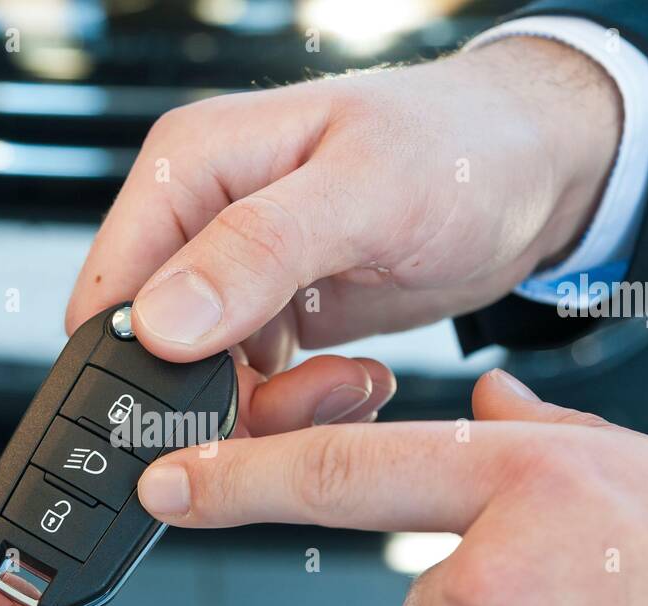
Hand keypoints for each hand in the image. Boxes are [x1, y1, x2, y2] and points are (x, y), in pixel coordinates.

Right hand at [67, 35, 619, 401]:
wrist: (536, 174)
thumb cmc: (465, 150)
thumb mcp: (366, 192)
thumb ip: (258, 251)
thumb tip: (162, 322)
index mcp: (194, 170)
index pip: (111, 293)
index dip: (143, 368)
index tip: (209, 409)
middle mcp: (203, 225)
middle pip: (155, 357)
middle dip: (220, 403)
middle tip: (299, 404)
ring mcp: (238, 278)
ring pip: (207, 388)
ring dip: (274, 414)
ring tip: (348, 385)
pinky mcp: (276, 318)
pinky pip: (257, 394)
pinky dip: (301, 411)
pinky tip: (354, 383)